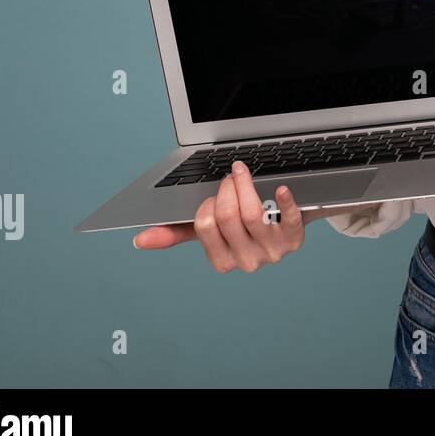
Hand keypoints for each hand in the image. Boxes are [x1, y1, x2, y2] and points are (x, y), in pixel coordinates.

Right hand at [132, 161, 318, 272]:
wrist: (285, 230)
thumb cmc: (243, 230)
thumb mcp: (211, 234)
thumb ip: (177, 234)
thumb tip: (139, 239)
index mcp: (223, 261)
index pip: (205, 226)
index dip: (207, 203)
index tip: (213, 194)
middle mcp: (247, 260)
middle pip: (228, 217)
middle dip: (226, 189)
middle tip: (230, 177)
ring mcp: (272, 250)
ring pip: (253, 213)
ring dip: (246, 186)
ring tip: (242, 174)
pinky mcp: (295, 239)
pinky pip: (291, 219)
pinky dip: (285, 202)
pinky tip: (281, 190)